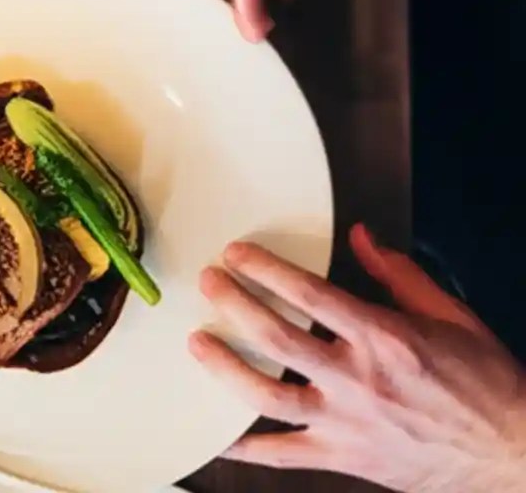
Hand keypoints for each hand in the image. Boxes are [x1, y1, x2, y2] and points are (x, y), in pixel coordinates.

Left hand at [192, 224, 525, 491]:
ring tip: (199, 343)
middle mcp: (359, 379)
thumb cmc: (485, 384)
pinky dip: (244, 447)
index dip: (265, 269)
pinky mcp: (343, 457)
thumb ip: (398, 273)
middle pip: (276, 335)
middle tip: (210, 284)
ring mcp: (346, 422)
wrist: (512, 452)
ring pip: (265, 393)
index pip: (309, 293)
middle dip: (233, 303)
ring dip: (224, 366)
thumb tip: (362, 237)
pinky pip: (281, 454)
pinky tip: (217, 433)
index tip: (237, 254)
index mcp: (384, 337)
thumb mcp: (449, 315)